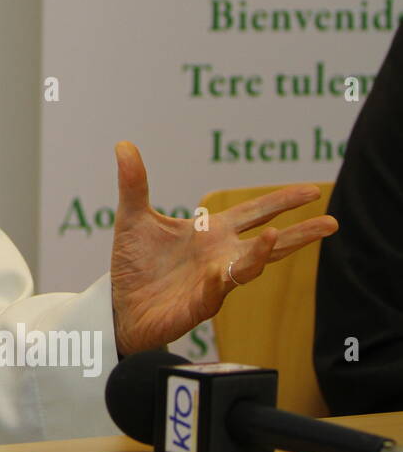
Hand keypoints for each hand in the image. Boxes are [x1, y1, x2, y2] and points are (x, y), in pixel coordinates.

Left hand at [109, 141, 337, 356]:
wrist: (119, 305)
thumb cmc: (134, 264)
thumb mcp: (133, 218)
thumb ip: (134, 183)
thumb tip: (123, 145)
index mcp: (210, 233)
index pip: (253, 213)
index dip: (281, 202)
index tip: (312, 190)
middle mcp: (220, 257)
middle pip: (268, 244)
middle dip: (299, 234)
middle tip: (331, 222)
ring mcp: (213, 283)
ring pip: (248, 269)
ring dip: (263, 255)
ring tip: (278, 236)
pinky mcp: (197, 306)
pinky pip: (216, 293)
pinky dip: (223, 281)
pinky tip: (227, 271)